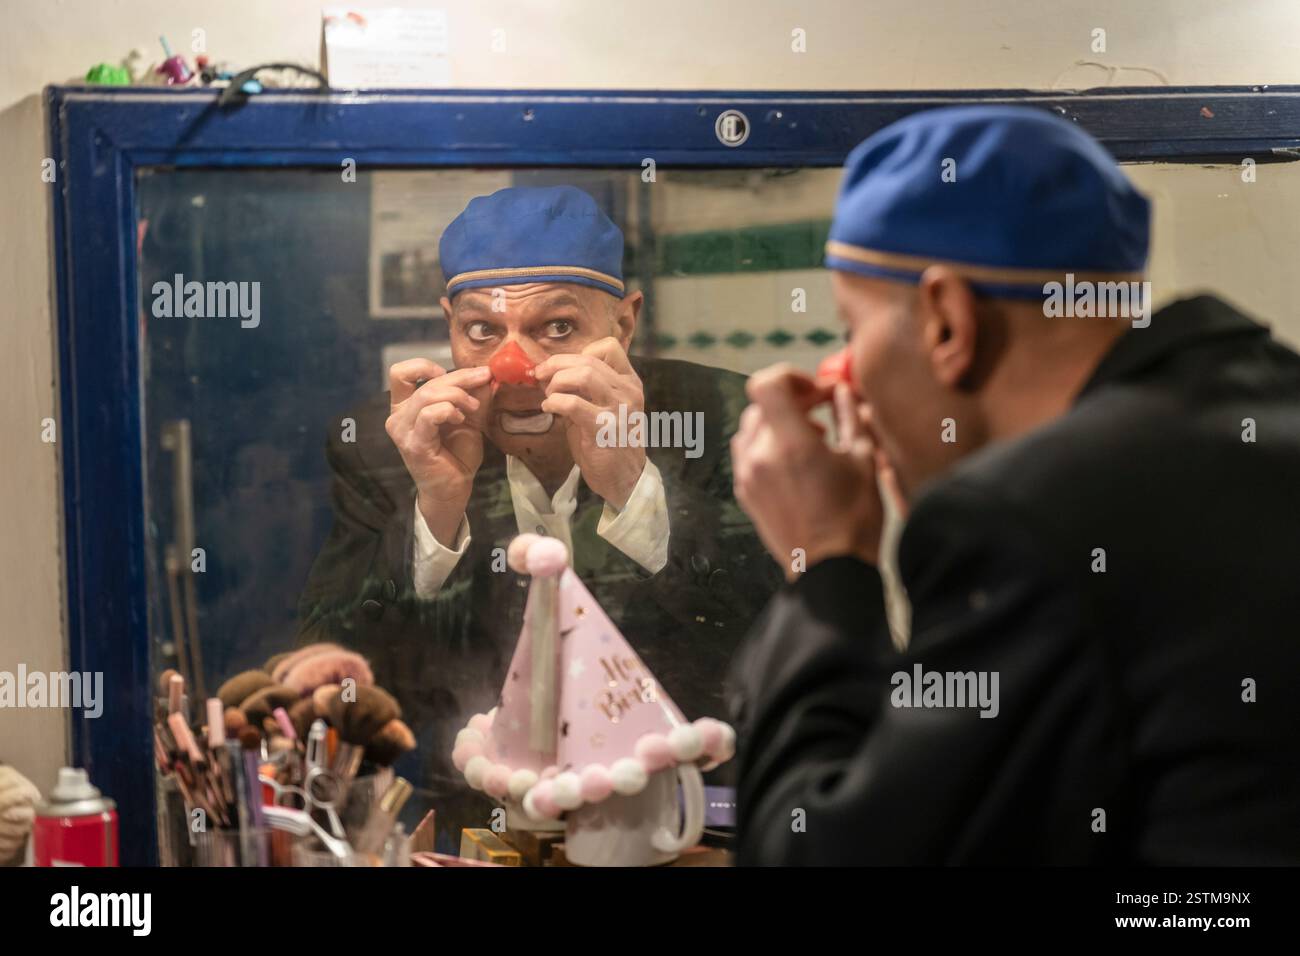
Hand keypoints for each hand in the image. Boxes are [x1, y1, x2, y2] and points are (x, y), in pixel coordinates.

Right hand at [385, 359, 492, 546]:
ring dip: (457, 396)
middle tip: (484, 381)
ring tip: (473, 408)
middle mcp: (398, 416)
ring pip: (427, 396)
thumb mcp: (468, 418)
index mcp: (405, 406)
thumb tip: (487, 373)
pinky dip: (449, 411)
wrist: (455, 488)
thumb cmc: (456, 455)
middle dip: (460, 378)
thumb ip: (474, 396)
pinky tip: (461, 420)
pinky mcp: (414, 444)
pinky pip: (429, 415)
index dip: (424, 365)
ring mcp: (403, 431)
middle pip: (426, 383)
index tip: (450, 373)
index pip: (401, 372)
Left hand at [535, 338, 646, 509]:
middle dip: (557, 365)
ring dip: (557, 382)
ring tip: (549, 396)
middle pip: (588, 359)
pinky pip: (573, 404)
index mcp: (629, 382)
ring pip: (583, 375)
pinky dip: (554, 402)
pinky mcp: (604, 427)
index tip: (561, 367)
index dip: (579, 352)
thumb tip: (550, 371)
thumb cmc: (608, 442)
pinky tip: (549, 409)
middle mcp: (627, 391)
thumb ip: (584, 388)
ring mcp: (618, 408)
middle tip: (541, 378)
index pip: (609, 347)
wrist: (623, 478)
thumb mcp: (602, 407)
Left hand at [732, 364, 898, 578]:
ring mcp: (747, 475)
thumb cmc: (854, 517)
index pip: (767, 383)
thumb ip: (848, 416)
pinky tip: (795, 462)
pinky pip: (748, 453)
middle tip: (823, 412)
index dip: (790, 377)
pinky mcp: (745, 493)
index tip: (814, 390)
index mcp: (791, 443)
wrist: (831, 569)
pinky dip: (768, 445)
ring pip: (753, 427)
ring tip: (811, 440)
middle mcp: (760, 455)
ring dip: (779, 423)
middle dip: (792, 401)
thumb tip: (841, 391)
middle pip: (763, 404)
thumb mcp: (863, 459)